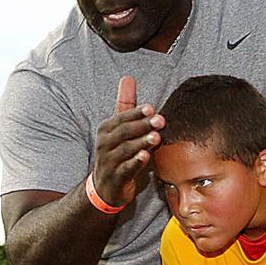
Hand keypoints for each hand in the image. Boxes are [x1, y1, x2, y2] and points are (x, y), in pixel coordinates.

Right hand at [92, 77, 163, 205]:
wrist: (106, 186)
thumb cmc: (117, 153)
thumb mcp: (119, 129)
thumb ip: (126, 106)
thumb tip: (128, 78)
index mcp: (106, 129)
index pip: (121, 118)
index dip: (136, 113)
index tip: (151, 108)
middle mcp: (105, 143)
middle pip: (124, 132)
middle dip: (142, 126)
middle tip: (160, 121)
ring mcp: (109, 161)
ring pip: (125, 150)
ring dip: (141, 143)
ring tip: (156, 137)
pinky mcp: (116, 177)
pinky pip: (126, 169)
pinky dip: (135, 163)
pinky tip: (146, 157)